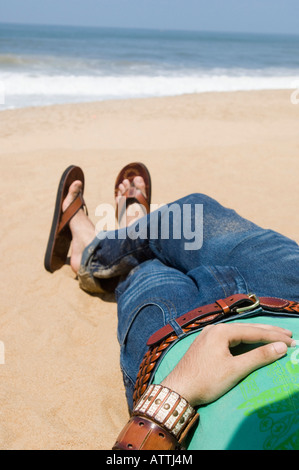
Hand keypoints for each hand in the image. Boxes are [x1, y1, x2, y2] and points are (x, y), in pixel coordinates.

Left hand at [161, 322, 294, 406]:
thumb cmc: (206, 380)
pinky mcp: (205, 344)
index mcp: (221, 331)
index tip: (291, 341)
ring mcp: (208, 336)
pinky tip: (251, 342)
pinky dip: (244, 341)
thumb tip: (281, 347)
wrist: (178, 390)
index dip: (274, 336)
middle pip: (246, 329)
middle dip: (268, 332)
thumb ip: (258, 357)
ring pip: (238, 333)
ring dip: (256, 335)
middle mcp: (214, 329)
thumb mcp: (235, 369)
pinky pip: (230, 338)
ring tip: (274, 337)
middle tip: (288, 335)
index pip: (253, 331)